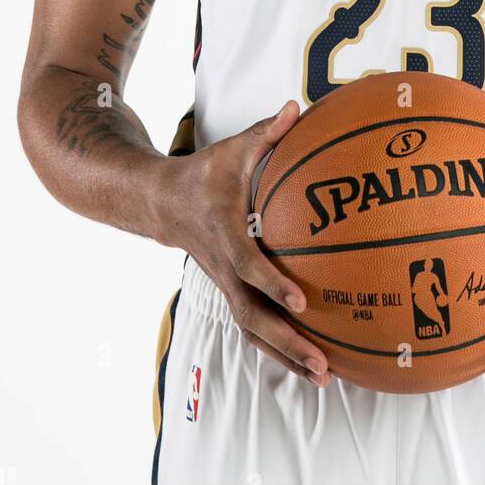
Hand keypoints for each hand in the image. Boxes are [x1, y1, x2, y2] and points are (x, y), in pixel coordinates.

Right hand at [152, 101, 331, 387]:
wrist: (160, 203)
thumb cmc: (204, 174)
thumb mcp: (232, 150)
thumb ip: (266, 133)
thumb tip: (295, 108)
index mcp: (225, 235)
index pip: (249, 267)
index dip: (273, 286)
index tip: (302, 302)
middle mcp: (224, 270)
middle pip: (252, 317)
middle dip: (286, 342)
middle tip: (322, 361)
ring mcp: (225, 286)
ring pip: (252, 332)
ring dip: (285, 356)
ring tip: (324, 376)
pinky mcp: (231, 293)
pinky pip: (254, 328)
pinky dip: (279, 349)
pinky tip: (311, 363)